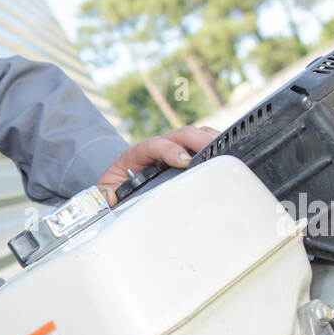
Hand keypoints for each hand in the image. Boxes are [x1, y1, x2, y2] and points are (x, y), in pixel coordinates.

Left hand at [95, 125, 219, 205]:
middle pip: (179, 134)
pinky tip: (231, 155)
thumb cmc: (110, 196)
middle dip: (197, 139)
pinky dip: (216, 147)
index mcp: (134, 156)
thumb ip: (102, 197)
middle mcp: (156, 149)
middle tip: (213, 151)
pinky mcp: (185, 158)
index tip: (184, 161)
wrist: (114, 193)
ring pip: (194, 136)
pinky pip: (202, 146)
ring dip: (211, 139)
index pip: (153, 145)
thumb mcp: (102, 197)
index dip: (169, 149)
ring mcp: (172, 151)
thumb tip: (105, 200)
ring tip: (229, 149)